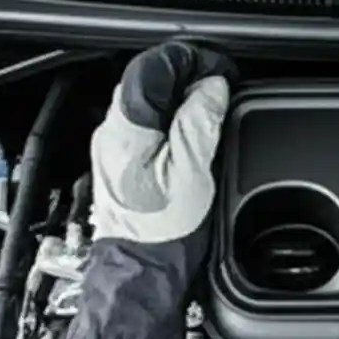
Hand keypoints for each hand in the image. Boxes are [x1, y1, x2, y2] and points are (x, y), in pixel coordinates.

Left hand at [59, 42, 235, 338]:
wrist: (143, 279)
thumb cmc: (162, 235)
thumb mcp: (192, 170)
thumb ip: (200, 119)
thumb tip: (211, 87)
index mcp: (125, 127)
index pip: (153, 65)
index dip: (192, 58)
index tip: (222, 69)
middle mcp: (114, 135)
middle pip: (150, 81)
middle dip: (189, 74)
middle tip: (224, 86)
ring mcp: (118, 153)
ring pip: (151, 104)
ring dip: (184, 99)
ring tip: (215, 109)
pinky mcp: (127, 170)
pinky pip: (151, 130)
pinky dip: (177, 123)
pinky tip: (197, 137)